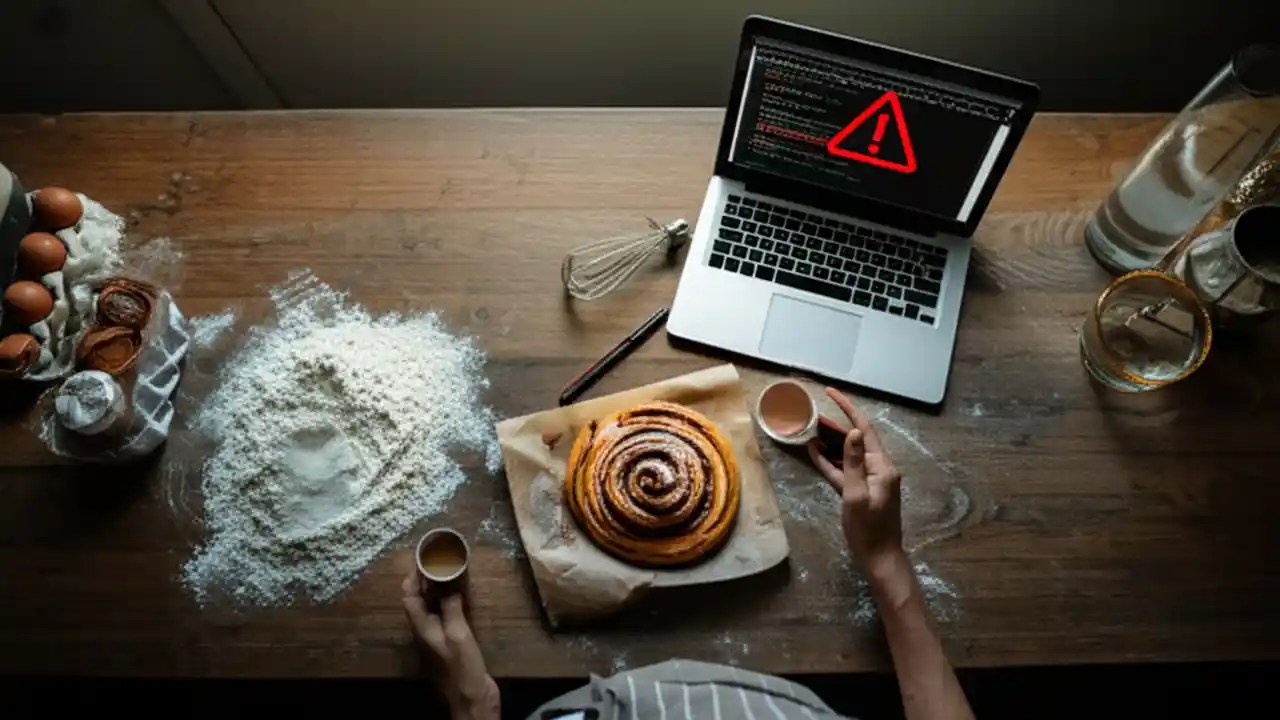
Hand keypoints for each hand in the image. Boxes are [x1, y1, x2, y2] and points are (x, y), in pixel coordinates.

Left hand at [401, 572, 500, 719]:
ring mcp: (439, 636)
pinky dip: (450, 600)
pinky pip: (446, 614)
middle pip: (419, 598)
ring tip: (449, 568)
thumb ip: (450, 607)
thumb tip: (446, 582)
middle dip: (424, 578)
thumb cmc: (461, 667)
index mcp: (422, 627)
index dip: (413, 575)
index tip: (423, 556)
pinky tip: (461, 593)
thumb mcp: (457, 634)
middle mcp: (426, 629)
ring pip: (433, 605)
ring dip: (438, 587)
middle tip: (437, 558)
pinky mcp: (452, 641)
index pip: (410, 595)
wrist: (472, 699)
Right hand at [807, 387, 905, 578]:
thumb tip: (852, 433)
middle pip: (856, 439)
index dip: (848, 408)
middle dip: (835, 424)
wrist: (880, 558)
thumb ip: (853, 463)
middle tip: (811, 411)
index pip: (865, 429)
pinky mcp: (863, 491)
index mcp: (882, 467)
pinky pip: (846, 471)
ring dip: (830, 442)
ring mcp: (872, 480)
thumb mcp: (856, 495)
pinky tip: (815, 454)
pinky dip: (832, 463)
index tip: (830, 392)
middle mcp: (880, 469)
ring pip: (849, 454)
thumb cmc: (868, 530)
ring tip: (809, 429)